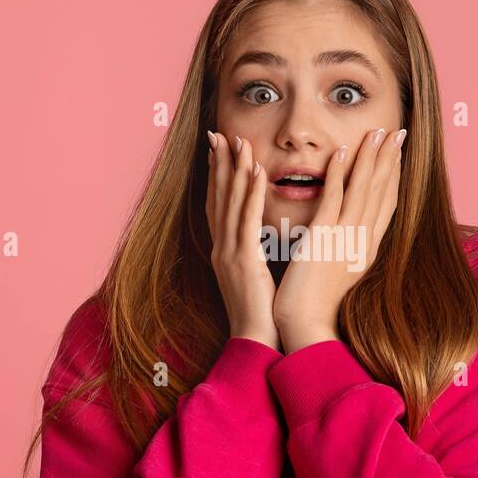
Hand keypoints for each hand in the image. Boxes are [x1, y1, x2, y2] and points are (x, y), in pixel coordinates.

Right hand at [205, 130, 279, 350]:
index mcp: (225, 253)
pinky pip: (247, 220)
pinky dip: (249, 193)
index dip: (216, 177)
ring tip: (237, 141)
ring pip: (230, 203)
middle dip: (218, 164)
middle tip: (216, 133)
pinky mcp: (244, 261)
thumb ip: (253, 256)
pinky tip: (254, 171)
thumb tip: (260, 242)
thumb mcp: (254, 279)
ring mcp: (229, 254)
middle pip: (217, 198)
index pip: (218, 206)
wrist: (256, 343)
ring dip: (233, 169)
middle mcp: (222, 249)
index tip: (218, 151)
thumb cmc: (261, 315)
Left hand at [273, 126, 404, 353]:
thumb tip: (348, 236)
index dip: (393, 178)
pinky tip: (343, 151)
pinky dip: (341, 173)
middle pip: (381, 192)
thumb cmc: (318, 306)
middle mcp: (363, 240)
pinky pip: (336, 198)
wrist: (308, 325)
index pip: (386, 206)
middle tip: (396, 133)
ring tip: (377, 131)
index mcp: (367, 249)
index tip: (397, 156)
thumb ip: (347, 250)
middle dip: (389, 160)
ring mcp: (346, 238)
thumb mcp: (340, 272)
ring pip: (364, 190)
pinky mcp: (325, 238)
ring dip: (371, 158)